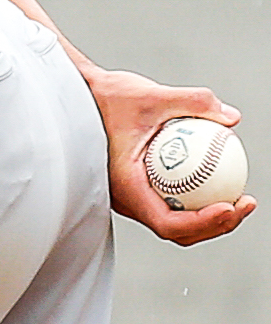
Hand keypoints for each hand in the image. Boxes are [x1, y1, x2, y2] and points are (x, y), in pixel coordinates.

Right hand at [85, 67, 256, 245]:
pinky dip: (194, 199)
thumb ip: (192, 102)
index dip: (204, 223)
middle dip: (217, 224)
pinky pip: (169, 203)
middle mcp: (125, 197)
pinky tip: (213, 177)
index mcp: (124, 185)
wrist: (79, 92)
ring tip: (237, 196)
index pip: (168, 223)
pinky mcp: (135, 186)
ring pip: (174, 220)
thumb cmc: (105, 96)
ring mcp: (130, 194)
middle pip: (177, 230)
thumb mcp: (150, 95)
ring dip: (208, 216)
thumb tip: (231, 117)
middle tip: (244, 203)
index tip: (230, 206)